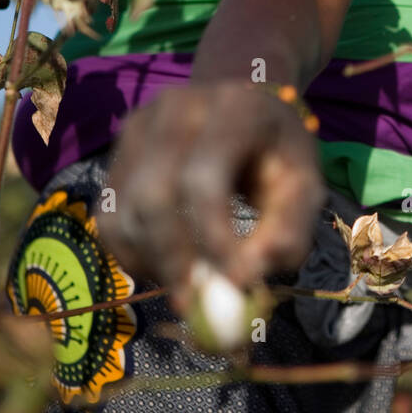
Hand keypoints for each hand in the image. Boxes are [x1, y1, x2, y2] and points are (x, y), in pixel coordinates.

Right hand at [104, 81, 325, 306]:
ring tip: (185, 284)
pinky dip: (130, 254)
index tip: (232, 284)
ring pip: (123, 209)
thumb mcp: (303, 184)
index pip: (205, 178)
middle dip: (173, 259)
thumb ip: (288, 229)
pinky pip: (108, 216)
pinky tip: (162, 266)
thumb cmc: (278, 153)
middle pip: (154, 194)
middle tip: (194, 305)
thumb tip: (249, 277)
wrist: (243, 107)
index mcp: (234, 107)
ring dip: (150, 261)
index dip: (213, 237)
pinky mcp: (117, 151)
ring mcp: (139, 126)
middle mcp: (176, 108)